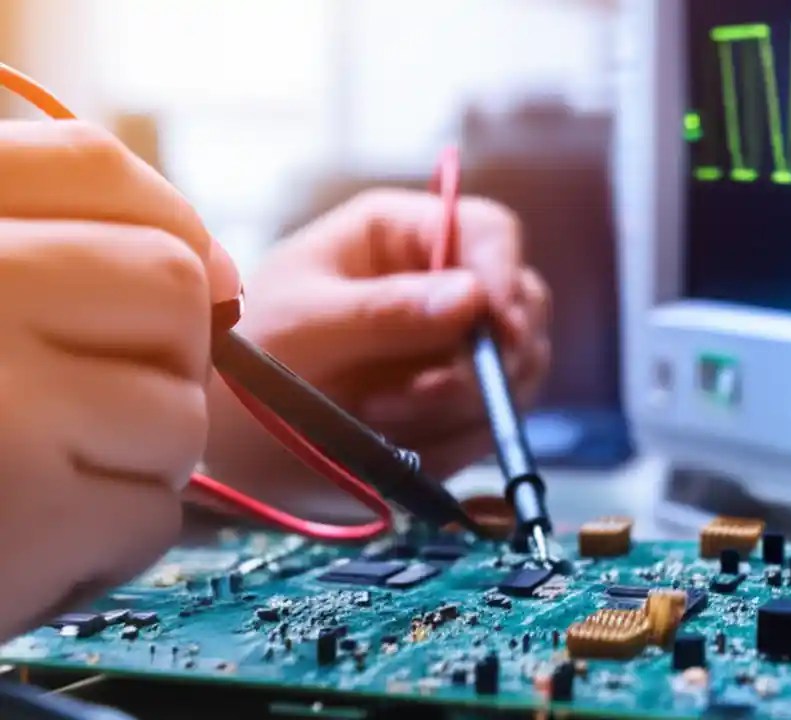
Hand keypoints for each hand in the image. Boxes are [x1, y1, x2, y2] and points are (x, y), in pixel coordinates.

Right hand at [0, 120, 238, 639]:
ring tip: (35, 477)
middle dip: (153, 355)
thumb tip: (226, 275)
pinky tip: (25, 540)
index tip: (131, 296)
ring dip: (129, 461)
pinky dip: (105, 543)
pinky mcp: (30, 510)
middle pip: (170, 288)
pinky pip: (149, 518)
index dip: (151, 229)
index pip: (95, 169)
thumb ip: (55, 243)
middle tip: (75, 402)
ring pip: (179, 415)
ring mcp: (6, 400)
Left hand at [203, 189, 549, 518]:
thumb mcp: (302, 325)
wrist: (220, 433)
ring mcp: (455, 348)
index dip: (502, 276)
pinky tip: (397, 444)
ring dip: (464, 408)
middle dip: (485, 360)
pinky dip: (456, 442)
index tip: (495, 331)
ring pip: (516, 372)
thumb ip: (385, 311)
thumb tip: (472, 297)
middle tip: (421, 395)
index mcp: (401, 236)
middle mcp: (441, 284)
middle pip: (521, 305)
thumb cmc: (244, 352)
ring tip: (382, 419)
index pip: (488, 232)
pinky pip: (490, 423)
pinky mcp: (457, 404)